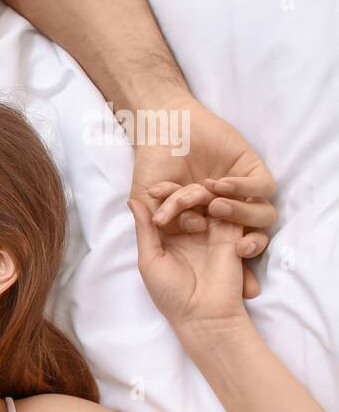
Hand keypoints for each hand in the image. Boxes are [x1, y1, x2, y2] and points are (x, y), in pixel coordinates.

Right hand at [128, 95, 275, 296]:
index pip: (228, 252)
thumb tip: (175, 252)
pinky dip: (243, 189)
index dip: (238, 269)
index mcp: (207, 225)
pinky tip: (218, 185)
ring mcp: (241, 190)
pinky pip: (263, 187)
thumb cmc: (152, 166)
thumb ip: (152, 229)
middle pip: (253, 236)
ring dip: (241, 214)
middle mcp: (228, 210)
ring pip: (263, 214)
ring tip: (214, 206)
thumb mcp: (147, 205)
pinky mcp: (251, 169)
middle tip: (236, 250)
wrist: (163, 127)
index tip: (235, 284)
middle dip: (250, 246)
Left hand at [128, 199, 250, 333]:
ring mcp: (214, 230)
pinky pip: (233, 210)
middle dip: (180, 193)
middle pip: (189, 197)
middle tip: (175, 200)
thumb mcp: (150, 259)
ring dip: (201, 194)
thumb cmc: (171, 293)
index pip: (166, 204)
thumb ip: (144, 229)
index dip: (162, 193)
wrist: (204, 315)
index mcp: (169, 234)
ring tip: (195, 198)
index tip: (153, 190)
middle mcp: (191, 229)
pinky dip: (226, 201)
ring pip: (210, 198)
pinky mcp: (234, 235)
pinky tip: (215, 203)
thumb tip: (132, 199)